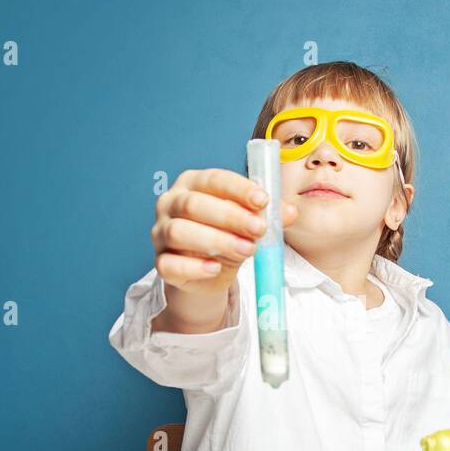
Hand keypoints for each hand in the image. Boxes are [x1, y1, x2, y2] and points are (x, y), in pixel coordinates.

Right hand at [152, 168, 297, 297]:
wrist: (209, 271)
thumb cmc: (227, 235)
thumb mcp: (249, 223)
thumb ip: (268, 215)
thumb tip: (289, 211)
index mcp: (193, 183)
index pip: (213, 179)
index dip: (238, 189)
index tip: (263, 200)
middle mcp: (171, 203)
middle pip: (193, 204)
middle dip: (230, 216)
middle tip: (259, 230)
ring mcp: (160, 232)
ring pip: (179, 232)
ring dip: (216, 241)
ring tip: (246, 250)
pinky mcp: (160, 262)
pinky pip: (169, 264)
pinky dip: (194, 267)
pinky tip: (215, 268)